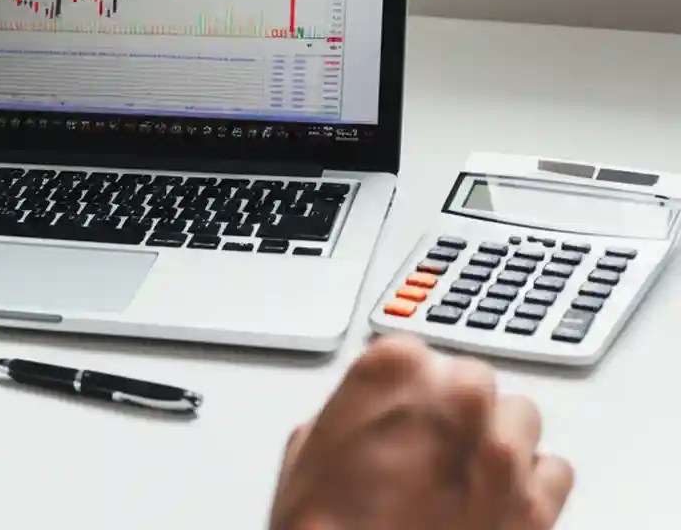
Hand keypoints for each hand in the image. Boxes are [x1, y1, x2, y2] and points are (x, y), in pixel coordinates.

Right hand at [270, 334, 573, 529]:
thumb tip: (359, 424)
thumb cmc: (327, 526)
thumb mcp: (306, 455)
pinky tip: (501, 496)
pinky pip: (555, 471)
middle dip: (456, 405)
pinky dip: (534, 482)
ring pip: (522, 415)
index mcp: (394, 372)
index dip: (405, 382)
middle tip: (431, 437)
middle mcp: (456, 400)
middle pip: (473, 376)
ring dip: (499, 436)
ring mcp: (501, 452)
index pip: (413, 349)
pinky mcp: (534, 506)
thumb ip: (347, 419)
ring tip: (469, 467)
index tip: (398, 401)